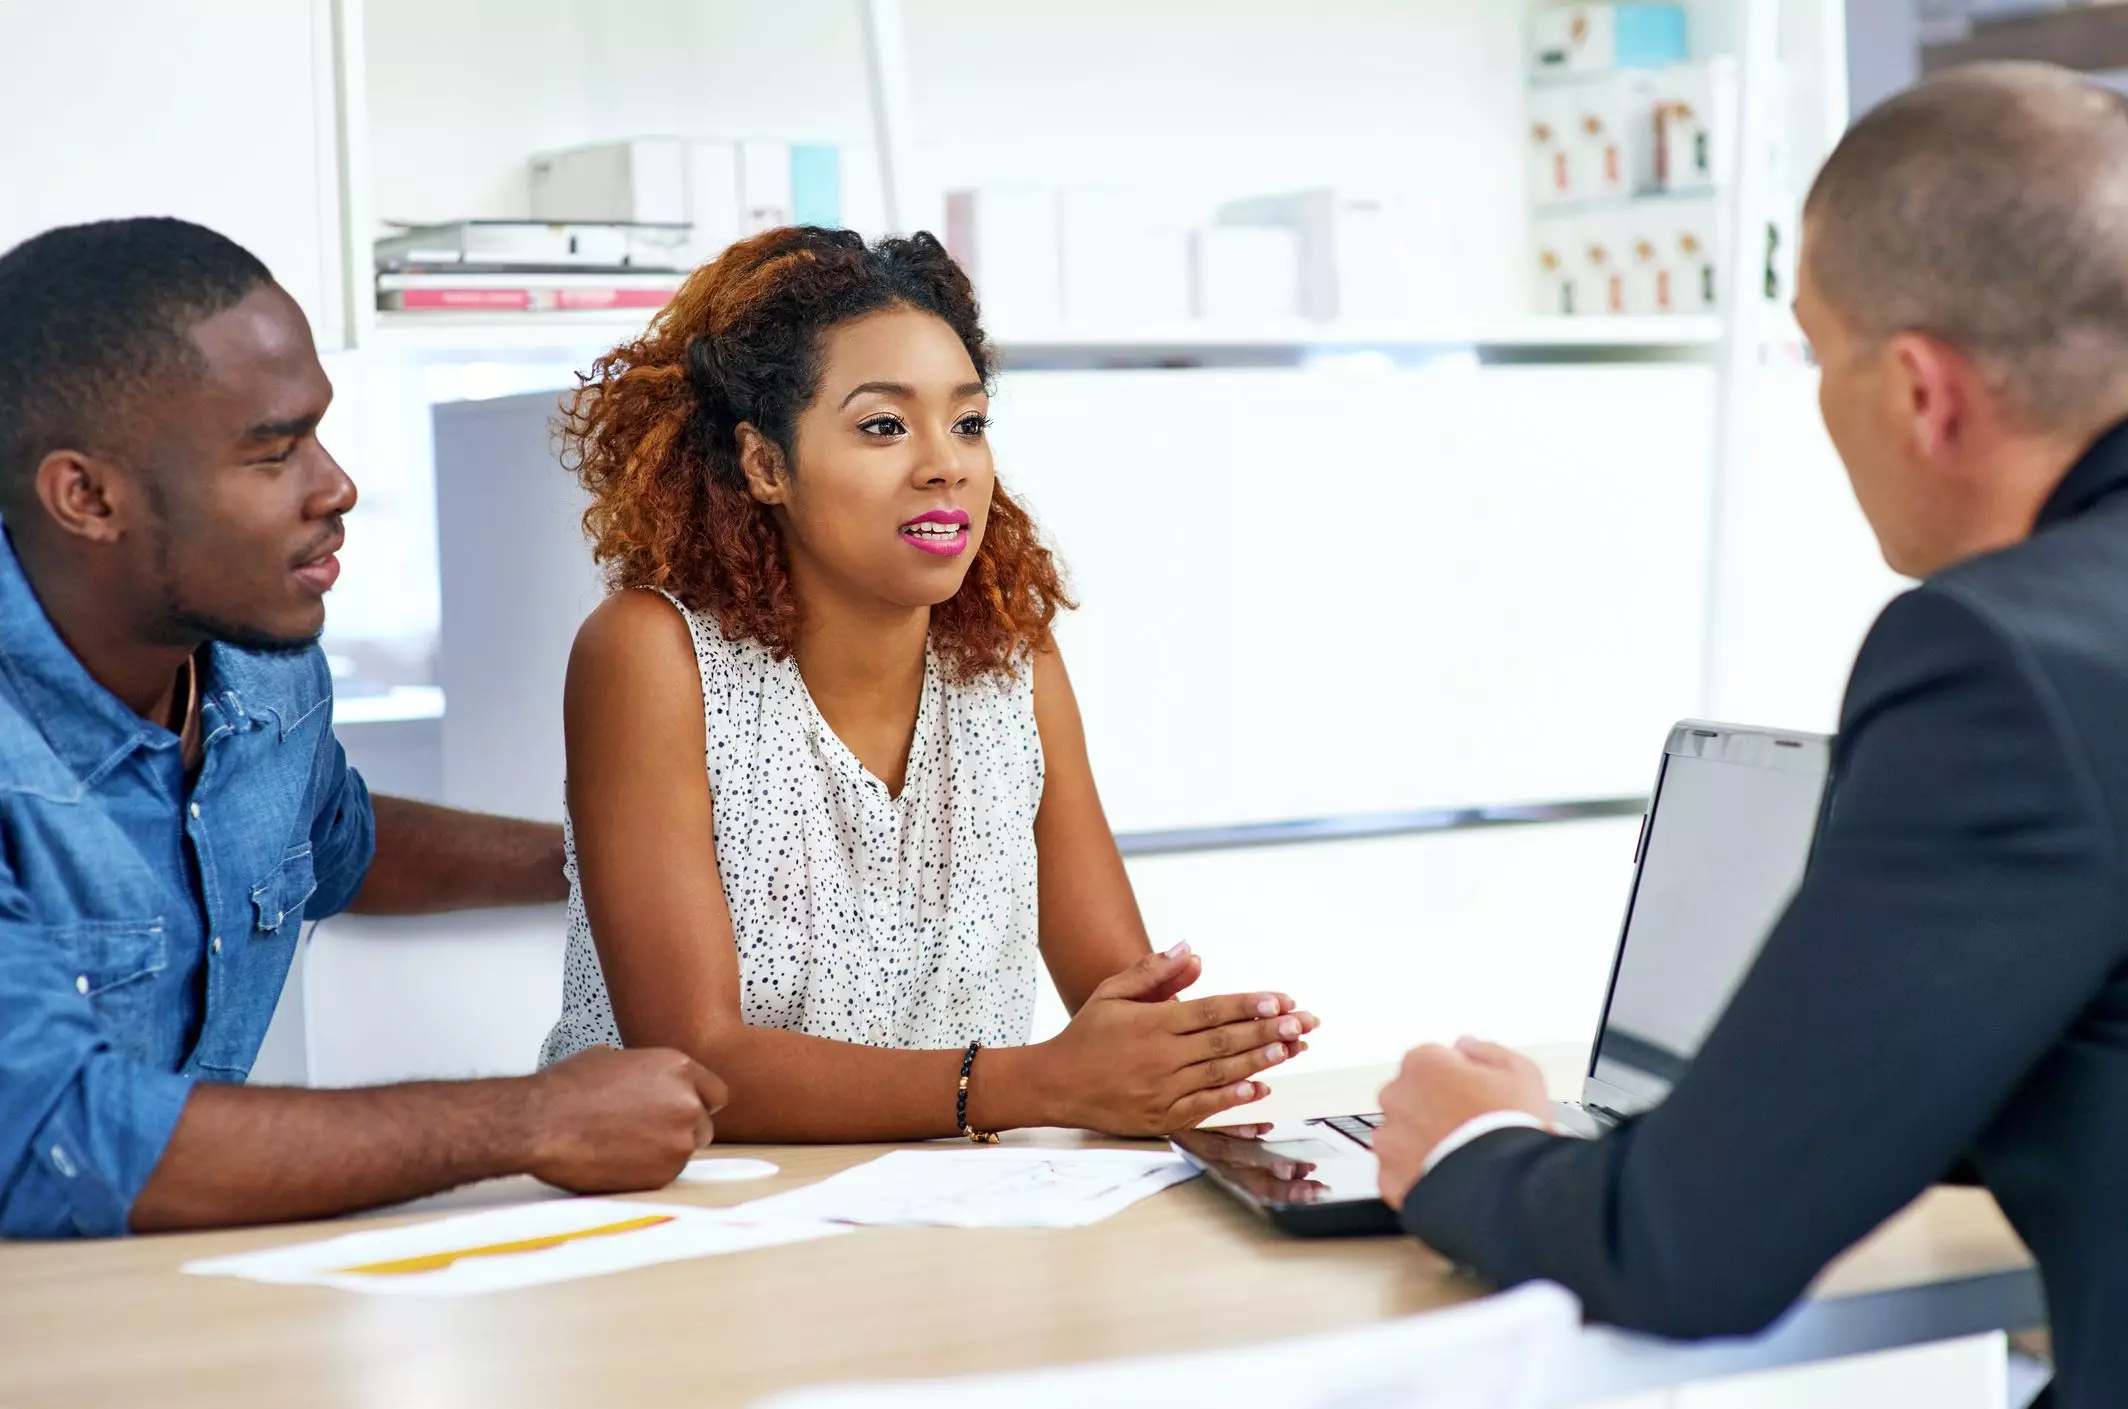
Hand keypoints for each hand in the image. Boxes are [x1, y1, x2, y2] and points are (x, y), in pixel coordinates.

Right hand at [518, 1046, 729, 1192]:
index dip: (698, 1103)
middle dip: (681, 1130)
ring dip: (662, 1151)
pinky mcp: (662, 1174)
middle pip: (704, 1125)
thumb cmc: (566, 1089)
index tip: (684, 1111)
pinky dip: (647, 1171)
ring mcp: (678, 1141)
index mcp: (678, 1068)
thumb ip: (644, 1071)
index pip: (715, 1093)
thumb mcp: (611, 1058)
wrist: (541, 1124)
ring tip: (623, 1145)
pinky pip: (665, 1174)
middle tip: (646, 1133)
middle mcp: (687, 1103)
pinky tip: (617, 1160)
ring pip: (684, 1152)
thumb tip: (642, 1078)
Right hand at [1032, 944, 1318, 1135]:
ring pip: (1220, 1074)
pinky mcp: (1161, 1118)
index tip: (1281, 999)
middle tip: (1304, 1023)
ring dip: (1260, 1061)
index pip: (1210, 1011)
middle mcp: (1160, 1058)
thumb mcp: (1113, 992)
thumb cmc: (1086, 1035)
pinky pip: (1205, 1108)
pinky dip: (1234, 1100)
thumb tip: (1191, 951)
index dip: (1248, 1005)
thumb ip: (1153, 972)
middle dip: (1269, 1031)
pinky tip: (1259, 1088)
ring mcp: (1161, 1091)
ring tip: (1293, 1049)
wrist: (1055, 1085)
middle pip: (1224, 1042)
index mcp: (1151, 1024)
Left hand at [1374, 1037, 1549, 1211]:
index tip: (1478, 1097)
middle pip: (1412, 1097)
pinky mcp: (1390, 1179)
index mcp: (1423, 1064)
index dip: (1460, 1080)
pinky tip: (1449, 1180)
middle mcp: (1396, 1096)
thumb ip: (1486, 1051)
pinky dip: (1418, 1176)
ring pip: (1402, 1135)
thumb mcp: (1521, 1073)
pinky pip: (1400, 1173)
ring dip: (1423, 1143)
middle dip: (1435, 1109)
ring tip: (1461, 1159)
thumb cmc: (1513, 1128)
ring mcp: (1390, 1139)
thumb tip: (1465, 1046)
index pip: (1433, 1062)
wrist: (1507, 1188)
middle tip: (1470, 1130)